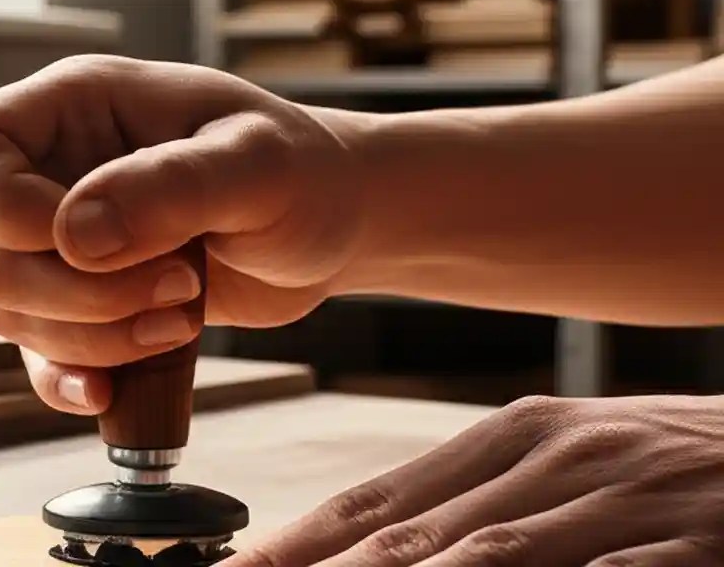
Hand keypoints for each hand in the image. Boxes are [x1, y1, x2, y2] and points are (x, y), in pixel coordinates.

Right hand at [0, 55, 367, 413]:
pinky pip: (41, 356)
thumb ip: (171, 188)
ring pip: (13, 314)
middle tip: (178, 285)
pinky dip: (72, 380)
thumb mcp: (256, 161)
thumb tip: (75, 238)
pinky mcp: (88, 304)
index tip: (85, 239)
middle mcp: (51, 174)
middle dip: (80, 293)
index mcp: (72, 107)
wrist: (333, 224)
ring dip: (96, 336)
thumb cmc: (301, 170)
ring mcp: (63, 244)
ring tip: (185, 315)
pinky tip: (114, 394)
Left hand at [224, 395, 723, 565]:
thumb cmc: (661, 458)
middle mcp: (555, 456)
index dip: (303, 539)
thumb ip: (474, 499)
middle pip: (417, 532)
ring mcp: (622, 497)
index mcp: (513, 434)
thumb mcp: (563, 458)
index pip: (382, 495)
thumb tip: (370, 543)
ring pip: (491, 555)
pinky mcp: (691, 541)